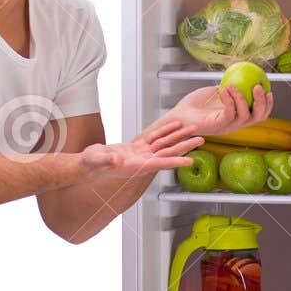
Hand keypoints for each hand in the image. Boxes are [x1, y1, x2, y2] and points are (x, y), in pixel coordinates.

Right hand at [81, 129, 203, 180]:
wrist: (89, 163)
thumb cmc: (92, 163)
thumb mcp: (97, 160)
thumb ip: (107, 160)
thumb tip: (116, 160)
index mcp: (136, 165)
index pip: (160, 163)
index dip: (175, 161)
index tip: (190, 160)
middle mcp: (143, 160)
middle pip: (168, 152)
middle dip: (185, 146)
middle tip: (201, 139)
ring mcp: (141, 154)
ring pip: (164, 143)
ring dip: (179, 136)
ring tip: (193, 130)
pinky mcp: (138, 147)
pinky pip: (155, 137)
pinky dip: (166, 131)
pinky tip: (175, 125)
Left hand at [143, 80, 273, 144]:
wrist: (178, 115)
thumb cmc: (195, 104)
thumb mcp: (215, 91)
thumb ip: (229, 86)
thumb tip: (241, 73)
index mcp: (237, 117)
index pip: (259, 115)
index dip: (268, 105)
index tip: (269, 90)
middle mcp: (235, 124)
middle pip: (258, 117)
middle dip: (262, 102)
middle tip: (258, 86)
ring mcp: (226, 127)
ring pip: (244, 116)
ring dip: (242, 98)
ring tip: (233, 85)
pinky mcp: (217, 126)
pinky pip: (229, 113)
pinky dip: (229, 100)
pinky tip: (224, 89)